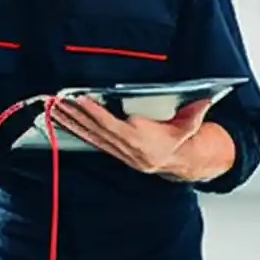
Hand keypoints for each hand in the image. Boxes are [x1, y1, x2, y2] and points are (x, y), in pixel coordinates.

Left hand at [49, 96, 212, 175]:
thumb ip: (195, 111)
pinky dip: (74, 130)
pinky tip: (62, 121)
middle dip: (76, 114)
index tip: (81, 99)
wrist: (179, 162)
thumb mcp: (190, 125)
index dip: (96, 112)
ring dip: (70, 121)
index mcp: (142, 138)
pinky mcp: (113, 150)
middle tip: (59, 100)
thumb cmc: (180, 139)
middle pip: (96, 128)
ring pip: (89, 134)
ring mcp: (118, 150)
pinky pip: (90, 140)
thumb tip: (206, 98)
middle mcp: (127, 146)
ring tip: (54, 109)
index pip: (113, 124)